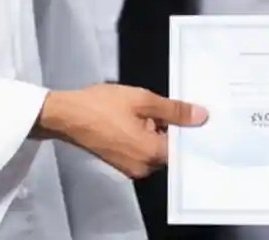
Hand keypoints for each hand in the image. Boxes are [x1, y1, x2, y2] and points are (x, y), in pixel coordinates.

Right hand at [36, 84, 207, 178]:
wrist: (66, 115)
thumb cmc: (101, 105)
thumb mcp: (143, 100)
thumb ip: (174, 111)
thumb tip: (202, 117)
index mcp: (152, 154)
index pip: (184, 149)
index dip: (191, 131)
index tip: (197, 115)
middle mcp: (144, 168)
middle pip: (171, 150)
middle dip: (172, 129)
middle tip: (168, 106)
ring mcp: (131, 168)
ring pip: (156, 150)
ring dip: (157, 132)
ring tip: (149, 109)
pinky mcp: (120, 163)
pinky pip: (142, 151)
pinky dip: (144, 137)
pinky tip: (138, 118)